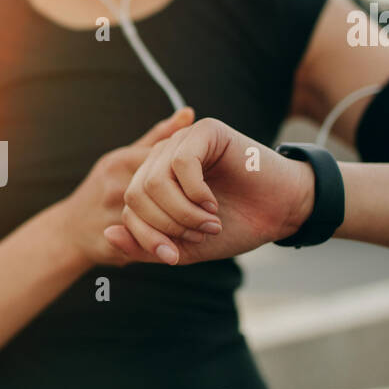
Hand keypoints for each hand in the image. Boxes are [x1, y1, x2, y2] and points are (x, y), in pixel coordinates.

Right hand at [57, 106, 213, 266]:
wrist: (68, 230)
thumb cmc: (104, 188)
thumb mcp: (129, 157)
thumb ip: (159, 138)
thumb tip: (189, 112)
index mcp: (122, 161)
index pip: (170, 167)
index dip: (195, 184)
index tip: (211, 197)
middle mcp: (114, 184)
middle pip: (168, 199)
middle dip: (191, 214)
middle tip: (212, 221)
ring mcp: (109, 212)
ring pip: (158, 225)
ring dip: (181, 233)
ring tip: (199, 237)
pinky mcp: (107, 241)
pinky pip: (143, 247)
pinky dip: (163, 249)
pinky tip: (177, 251)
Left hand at [104, 117, 315, 265]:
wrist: (281, 212)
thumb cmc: (235, 226)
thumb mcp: (184, 246)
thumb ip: (146, 244)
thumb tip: (107, 233)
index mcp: (154, 181)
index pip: (129, 210)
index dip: (147, 238)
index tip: (174, 256)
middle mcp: (162, 157)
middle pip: (136, 196)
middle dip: (166, 225)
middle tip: (199, 234)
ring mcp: (181, 141)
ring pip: (155, 182)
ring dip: (183, 212)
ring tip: (209, 221)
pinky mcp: (204, 132)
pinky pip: (181, 163)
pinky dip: (196, 192)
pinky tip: (213, 202)